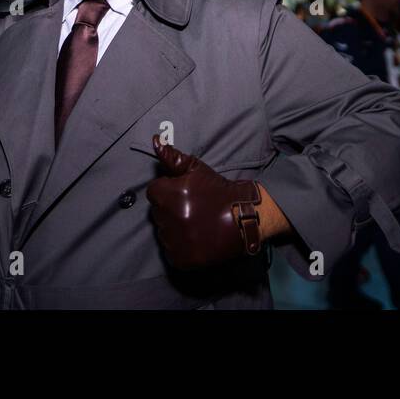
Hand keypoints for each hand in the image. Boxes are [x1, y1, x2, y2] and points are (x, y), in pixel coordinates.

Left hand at [145, 135, 262, 270]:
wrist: (246, 217)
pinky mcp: (181, 259)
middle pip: (157, 212)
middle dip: (170, 208)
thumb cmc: (220, 190)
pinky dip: (181, 246)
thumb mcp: (197, 170)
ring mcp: (174, 241)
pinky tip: (196, 237)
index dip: (169, 190)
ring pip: (164, 232)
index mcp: (169, 195)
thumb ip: (172, 157)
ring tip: (196, 223)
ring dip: (175, 227)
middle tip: (192, 207)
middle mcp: (169, 219)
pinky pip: (171, 251)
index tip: (185, 193)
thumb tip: (154, 140)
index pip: (154, 191)